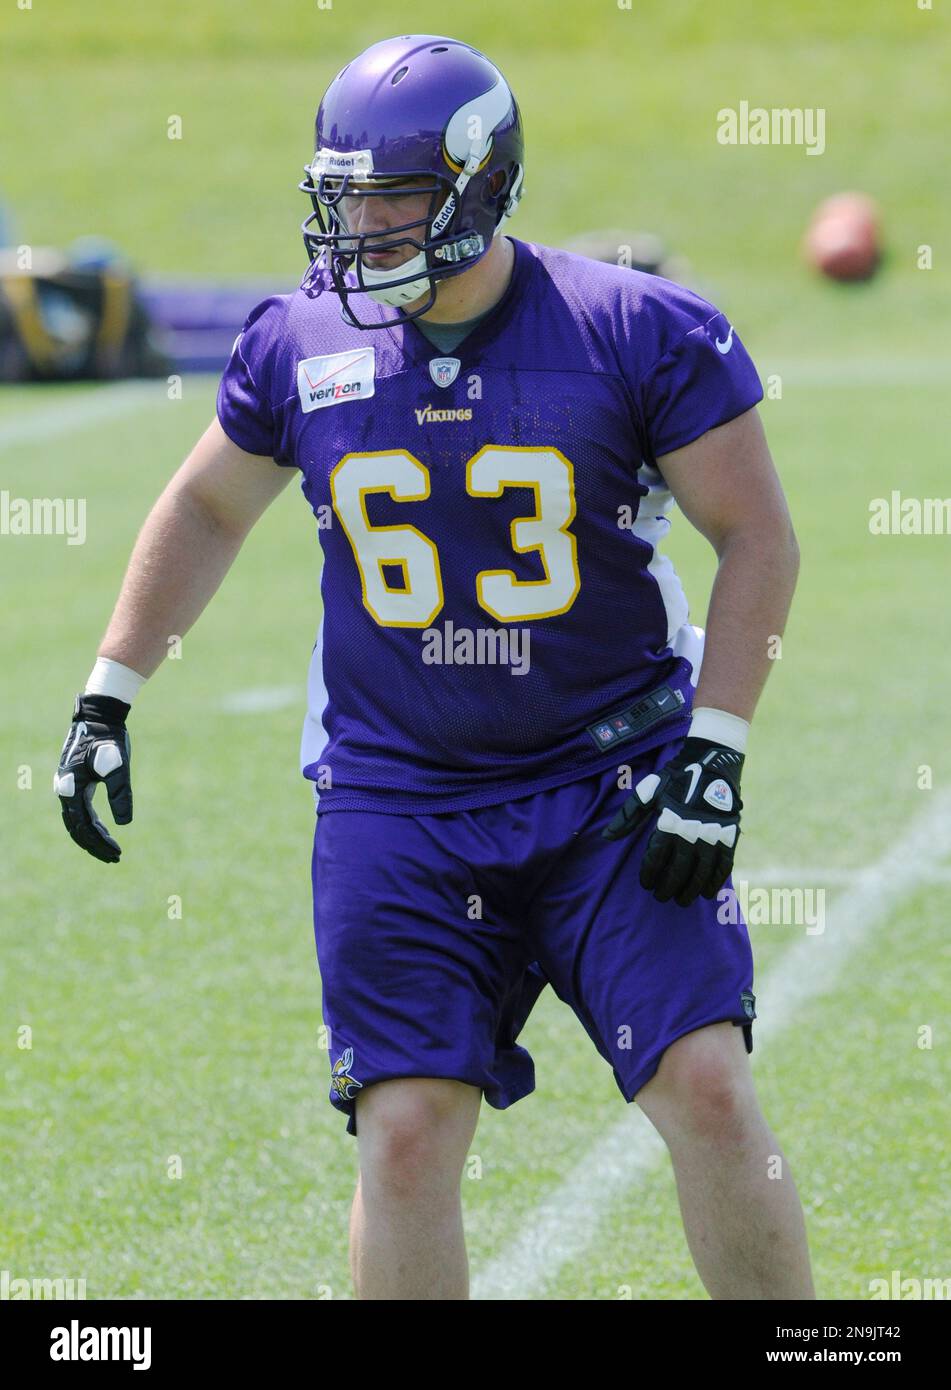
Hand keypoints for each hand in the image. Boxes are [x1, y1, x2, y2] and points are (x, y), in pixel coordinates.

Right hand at [54, 694, 132, 862]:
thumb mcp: (117, 763)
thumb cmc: (107, 737)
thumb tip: (125, 823)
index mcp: (71, 787)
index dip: (98, 843)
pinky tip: (106, 831)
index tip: (116, 853)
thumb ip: (120, 792)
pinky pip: (82, 810)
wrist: (99, 715)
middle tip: (116, 858)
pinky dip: (93, 823)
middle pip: (77, 829)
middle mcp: (66, 790)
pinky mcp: (77, 783)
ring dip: (94, 837)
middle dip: (95, 845)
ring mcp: (70, 787)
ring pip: (78, 821)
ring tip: (112, 850)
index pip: (82, 826)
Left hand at [602, 736, 742, 906]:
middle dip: (668, 887)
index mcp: (670, 821)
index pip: (656, 857)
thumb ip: (628, 816)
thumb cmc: (676, 779)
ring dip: (691, 890)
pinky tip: (707, 893)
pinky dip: (715, 881)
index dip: (649, 874)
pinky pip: (724, 866)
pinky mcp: (730, 836)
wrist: (712, 763)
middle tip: (661, 897)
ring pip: (702, 872)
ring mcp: (714, 835)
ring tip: (681, 900)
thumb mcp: (648, 792)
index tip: (645, 884)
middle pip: (679, 870)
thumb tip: (607, 837)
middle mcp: (692, 832)